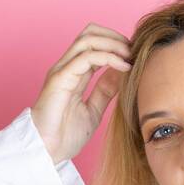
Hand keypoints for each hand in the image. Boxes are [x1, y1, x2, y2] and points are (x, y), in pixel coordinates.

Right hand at [30, 23, 132, 164]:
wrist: (48, 151)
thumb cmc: (65, 135)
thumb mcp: (94, 110)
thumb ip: (105, 90)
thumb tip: (122, 73)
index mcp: (74, 73)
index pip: (94, 44)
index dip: (116, 44)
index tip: (135, 56)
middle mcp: (67, 66)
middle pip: (90, 33)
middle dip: (115, 37)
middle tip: (134, 51)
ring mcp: (62, 70)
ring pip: (88, 39)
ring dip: (114, 44)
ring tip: (131, 56)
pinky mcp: (61, 78)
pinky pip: (86, 57)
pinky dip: (108, 57)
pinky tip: (124, 66)